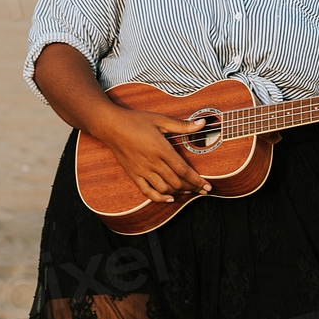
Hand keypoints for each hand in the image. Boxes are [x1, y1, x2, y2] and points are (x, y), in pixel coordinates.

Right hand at [96, 107, 212, 203]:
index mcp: (161, 149)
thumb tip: (202, 123)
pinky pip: (148, 192)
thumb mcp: (160, 119)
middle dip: (192, 188)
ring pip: (164, 189)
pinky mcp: (134, 175)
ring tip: (188, 191)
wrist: (111, 126)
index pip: (183, 170)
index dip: (197, 180)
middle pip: (176, 182)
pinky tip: (169, 198)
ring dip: (179, 192)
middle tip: (202, 189)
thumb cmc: (136, 120)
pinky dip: (160, 198)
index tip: (208, 186)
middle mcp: (153, 163)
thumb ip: (182, 125)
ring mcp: (142, 171)